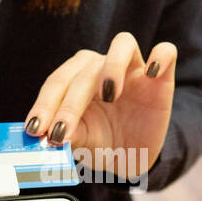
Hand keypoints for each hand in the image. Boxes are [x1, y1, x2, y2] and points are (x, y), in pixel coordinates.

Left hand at [23, 31, 176, 177]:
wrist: (133, 156)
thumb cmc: (101, 142)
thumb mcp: (82, 143)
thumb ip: (68, 135)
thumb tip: (51, 137)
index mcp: (76, 78)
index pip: (58, 82)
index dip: (44, 104)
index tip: (35, 130)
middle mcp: (101, 66)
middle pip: (85, 69)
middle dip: (69, 103)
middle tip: (60, 132)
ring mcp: (133, 69)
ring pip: (123, 44)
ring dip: (113, 66)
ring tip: (109, 95)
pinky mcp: (161, 78)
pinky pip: (166, 52)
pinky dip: (161, 56)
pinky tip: (152, 73)